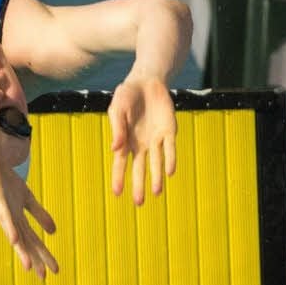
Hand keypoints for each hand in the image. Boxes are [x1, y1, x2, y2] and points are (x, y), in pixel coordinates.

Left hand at [0, 154, 58, 277]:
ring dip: (21, 251)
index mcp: (17, 219)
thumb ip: (39, 214)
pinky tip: (14, 240)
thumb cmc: (3, 180)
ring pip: (13, 234)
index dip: (43, 255)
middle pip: (25, 242)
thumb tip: (54, 232)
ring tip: (28, 267)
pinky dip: (9, 228)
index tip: (54, 271)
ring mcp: (2, 210)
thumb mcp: (26, 198)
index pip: (32, 240)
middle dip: (35, 259)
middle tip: (45, 278)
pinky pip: (3, 215)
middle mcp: (9, 218)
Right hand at [107, 76, 177, 204]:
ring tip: (157, 193)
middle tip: (139, 203)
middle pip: (139, 168)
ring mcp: (156, 138)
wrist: (147, 81)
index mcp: (125, 140)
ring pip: (156, 162)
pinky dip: (169, 159)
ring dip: (156, 177)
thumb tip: (115, 149)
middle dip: (139, 185)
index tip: (117, 193)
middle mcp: (140, 143)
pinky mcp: (169, 130)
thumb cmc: (127, 95)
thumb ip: (117, 129)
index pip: (120, 163)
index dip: (119, 178)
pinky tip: (169, 172)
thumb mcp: (117, 109)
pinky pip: (170, 148)